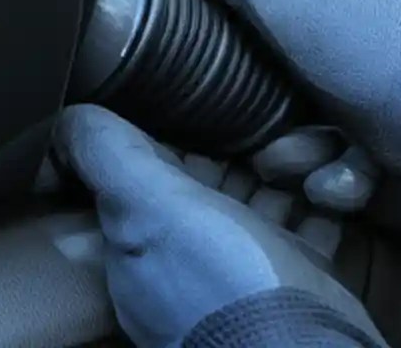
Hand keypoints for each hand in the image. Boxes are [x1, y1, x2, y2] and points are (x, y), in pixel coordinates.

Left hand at [54, 104, 386, 347]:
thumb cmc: (225, 290)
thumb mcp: (151, 210)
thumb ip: (109, 158)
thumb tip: (68, 120)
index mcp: (142, 241)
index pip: (149, 169)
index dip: (177, 134)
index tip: (208, 110)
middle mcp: (189, 256)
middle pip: (212, 176)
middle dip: (243, 146)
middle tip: (271, 141)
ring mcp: (247, 269)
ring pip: (265, 193)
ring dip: (291, 166)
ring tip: (310, 166)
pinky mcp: (300, 279)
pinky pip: (312, 220)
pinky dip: (325, 198)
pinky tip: (332, 190)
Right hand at [152, 0, 400, 222]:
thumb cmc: (386, 50)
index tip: (191, 39)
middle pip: (259, 38)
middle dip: (253, 92)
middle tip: (261, 123)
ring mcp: (363, 42)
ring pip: (292, 94)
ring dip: (296, 140)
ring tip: (315, 153)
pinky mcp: (380, 93)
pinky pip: (334, 127)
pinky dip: (337, 159)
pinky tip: (347, 166)